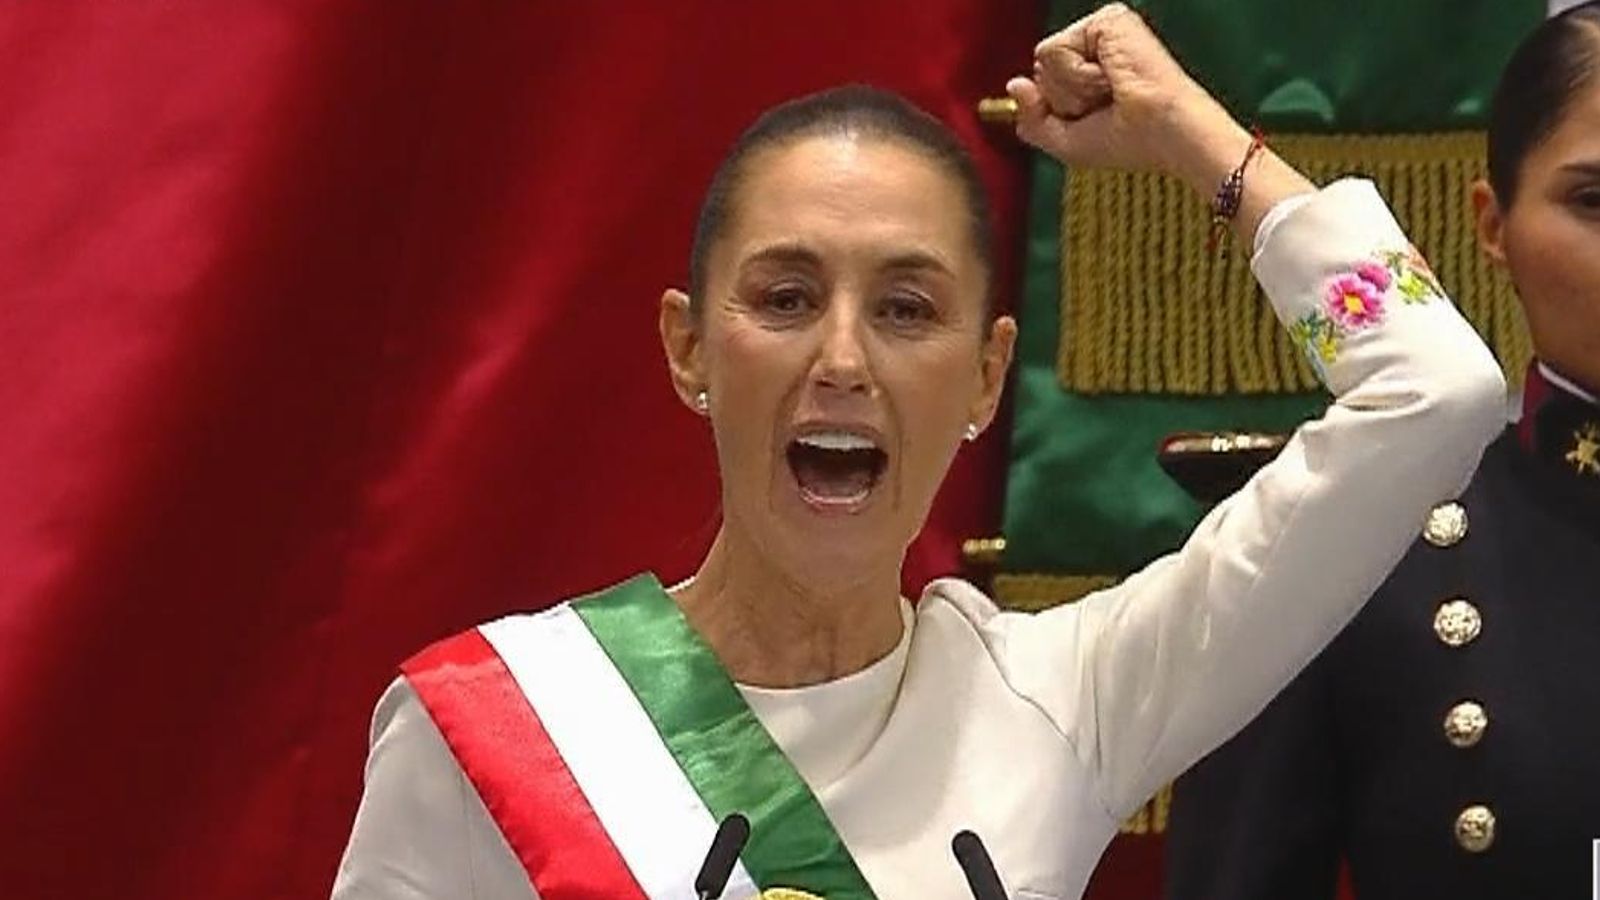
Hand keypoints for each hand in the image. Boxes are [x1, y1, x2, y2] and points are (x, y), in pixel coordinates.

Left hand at [1007, 3, 1238, 180]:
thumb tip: (1014, 84)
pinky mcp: (1106, 20)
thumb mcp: (1064, 141)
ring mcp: (1100, 31)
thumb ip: (1030, 118)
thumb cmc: (1129, 141)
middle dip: (1064, 100)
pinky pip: (1054, 51)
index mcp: (1089, 70)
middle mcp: (1094, 47)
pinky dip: (1078, 76)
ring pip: (1043, 61)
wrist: (1163, 133)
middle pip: (1039, 71)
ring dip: (1072, 90)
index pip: (1041, 84)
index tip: (1096, 117)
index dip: (1058, 109)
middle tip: (1104, 105)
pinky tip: (1110, 78)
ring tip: (1110, 92)